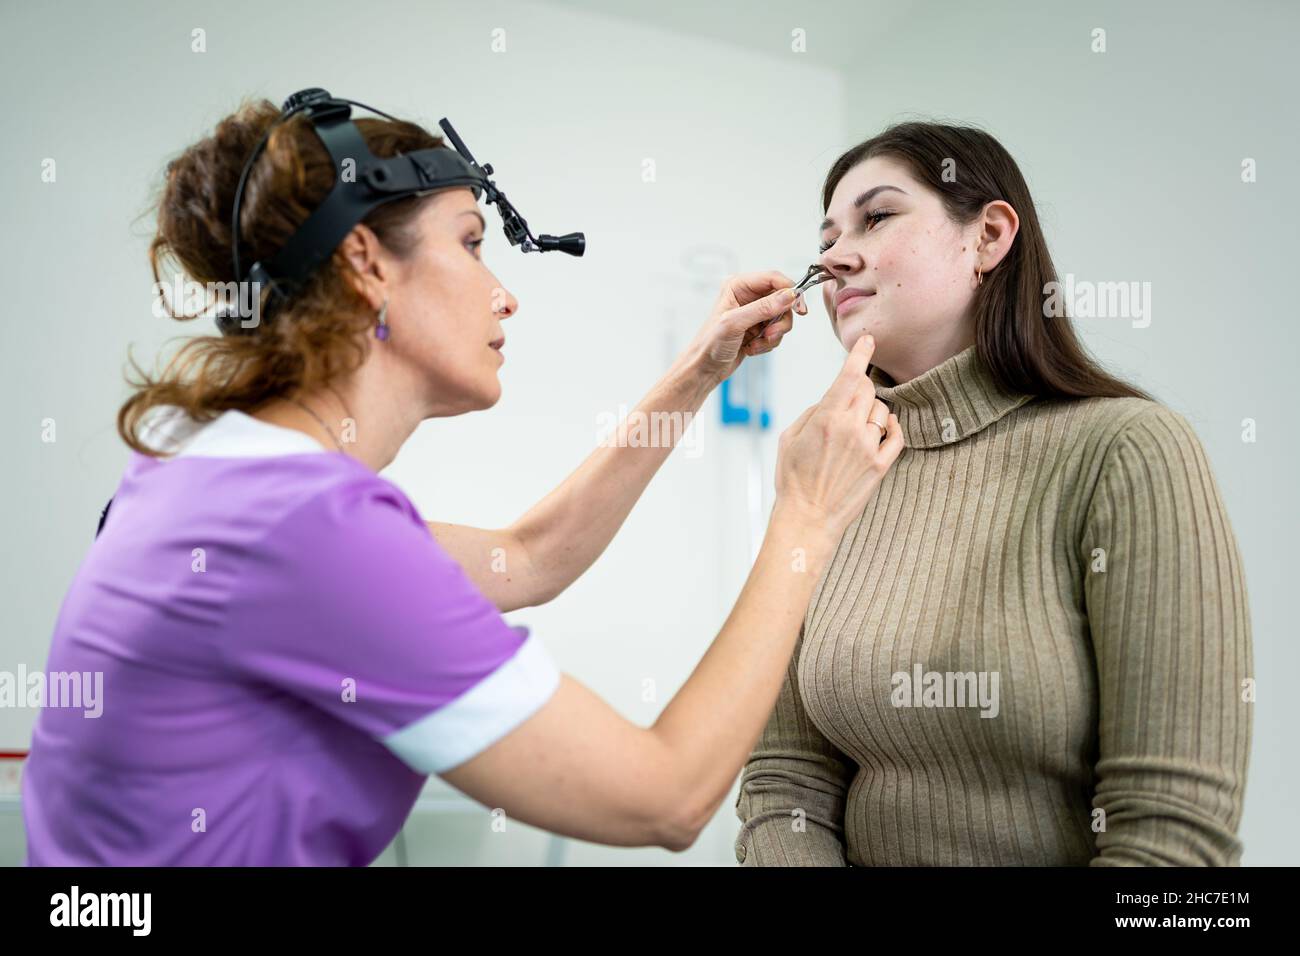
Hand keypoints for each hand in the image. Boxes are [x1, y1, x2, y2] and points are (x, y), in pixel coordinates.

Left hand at [681, 271, 806, 386]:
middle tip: (770, 334)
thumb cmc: (710, 344)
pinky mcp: (758, 327)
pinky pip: (776, 332)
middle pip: (782, 299)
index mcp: (738, 286)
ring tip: (757, 344)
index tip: (800, 308)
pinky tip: (752, 348)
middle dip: (779, 320)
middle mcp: (747, 296)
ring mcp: (754, 312)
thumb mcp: (735, 323)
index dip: (790, 291)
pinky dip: (768, 343)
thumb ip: (763, 308)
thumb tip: (788, 296)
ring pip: (781, 318)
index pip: (773, 278)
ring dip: (773, 334)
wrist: (704, 368)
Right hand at [774, 334, 904, 536]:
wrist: (807, 518)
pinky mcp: (881, 466)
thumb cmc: (793, 479)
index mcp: (827, 418)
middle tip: (848, 399)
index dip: (860, 353)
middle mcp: (851, 429)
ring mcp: (869, 448)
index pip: (850, 376)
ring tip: (854, 427)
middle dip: (860, 387)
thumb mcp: (790, 437)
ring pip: (881, 411)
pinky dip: (891, 427)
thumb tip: (833, 397)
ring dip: (870, 411)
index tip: (869, 340)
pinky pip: (896, 435)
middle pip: (867, 390)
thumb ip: (814, 411)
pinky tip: (883, 427)